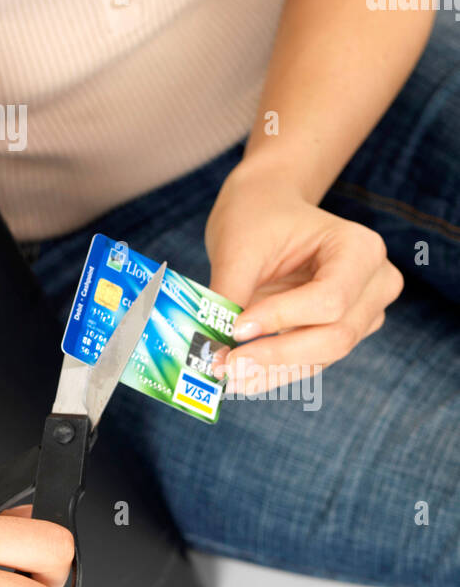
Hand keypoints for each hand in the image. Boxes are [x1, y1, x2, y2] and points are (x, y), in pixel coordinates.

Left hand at [203, 162, 404, 394]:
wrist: (267, 208)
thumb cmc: (256, 217)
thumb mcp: (239, 247)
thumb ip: (230, 295)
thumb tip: (212, 346)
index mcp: (360, 248)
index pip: (329, 299)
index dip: (282, 319)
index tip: (235, 328)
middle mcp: (375, 283)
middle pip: (335, 335)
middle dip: (277, 355)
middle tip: (224, 366)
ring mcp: (364, 312)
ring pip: (323, 356)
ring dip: (272, 371)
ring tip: (225, 377)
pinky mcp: (343, 333)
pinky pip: (311, 361)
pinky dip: (274, 372)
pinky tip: (240, 379)